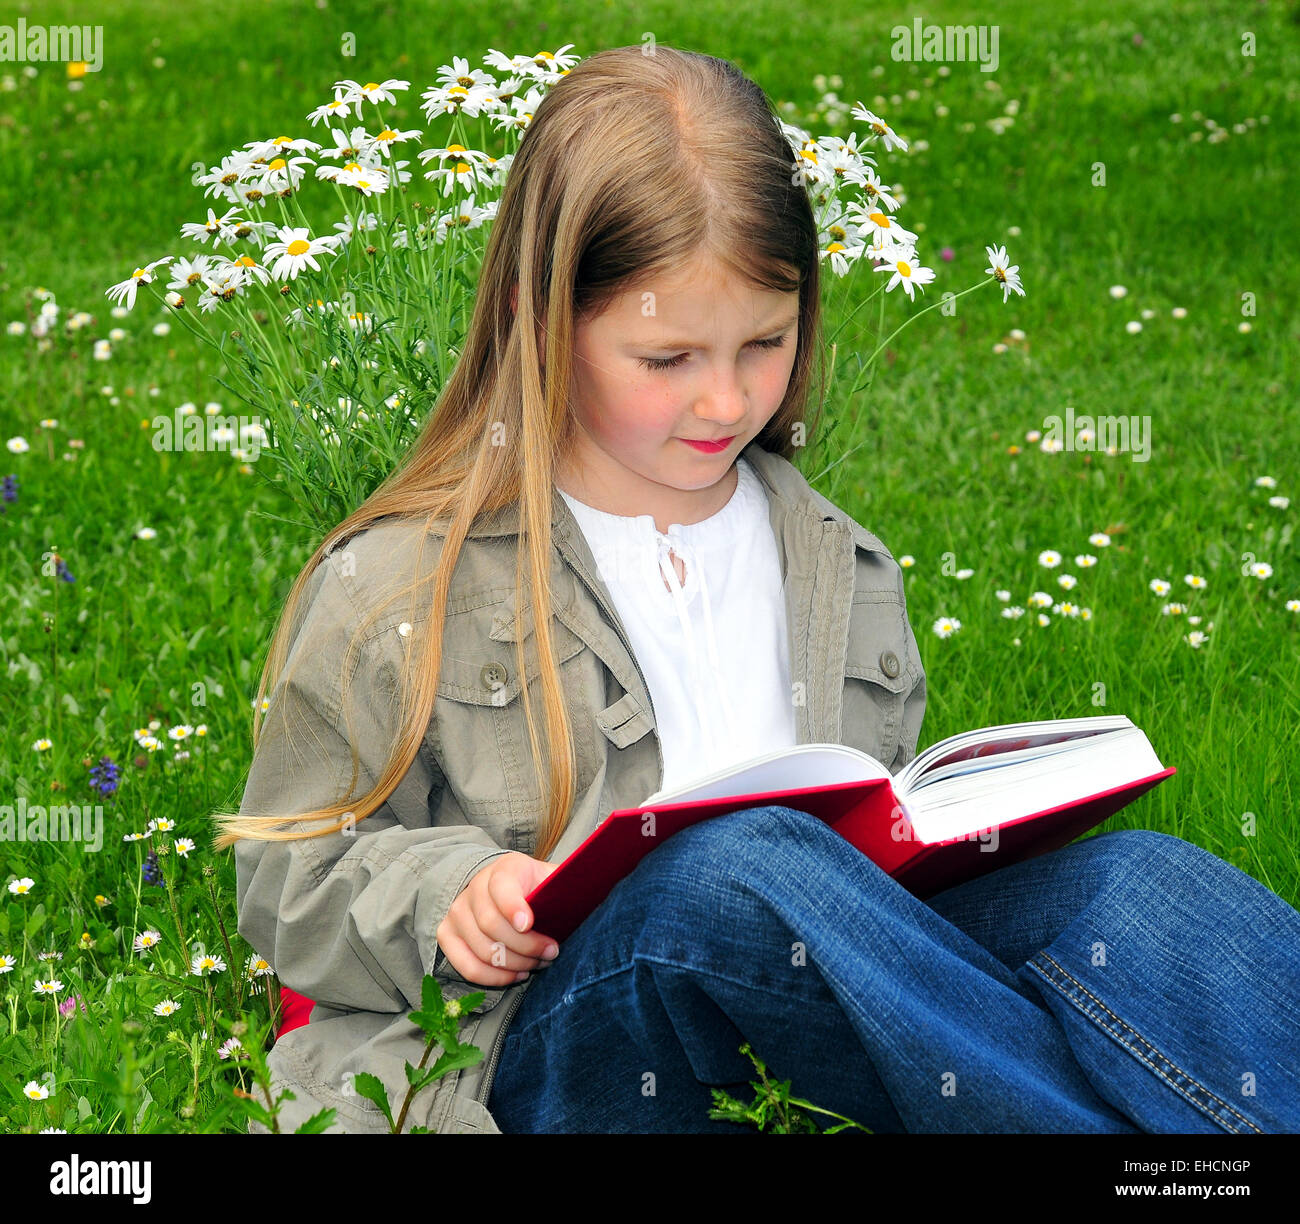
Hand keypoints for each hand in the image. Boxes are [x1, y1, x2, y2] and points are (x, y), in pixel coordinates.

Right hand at [435, 852, 561, 986]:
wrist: (504, 888)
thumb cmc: (536, 888)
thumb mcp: (552, 879)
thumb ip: (566, 884)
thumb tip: (587, 890)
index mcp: (504, 869)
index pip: (501, 886)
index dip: (512, 906)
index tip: (528, 923)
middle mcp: (474, 887)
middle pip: (492, 925)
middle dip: (525, 946)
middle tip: (550, 953)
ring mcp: (457, 912)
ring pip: (482, 949)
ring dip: (514, 964)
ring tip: (536, 964)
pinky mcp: (446, 934)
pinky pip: (466, 966)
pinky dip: (493, 977)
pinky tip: (516, 975)